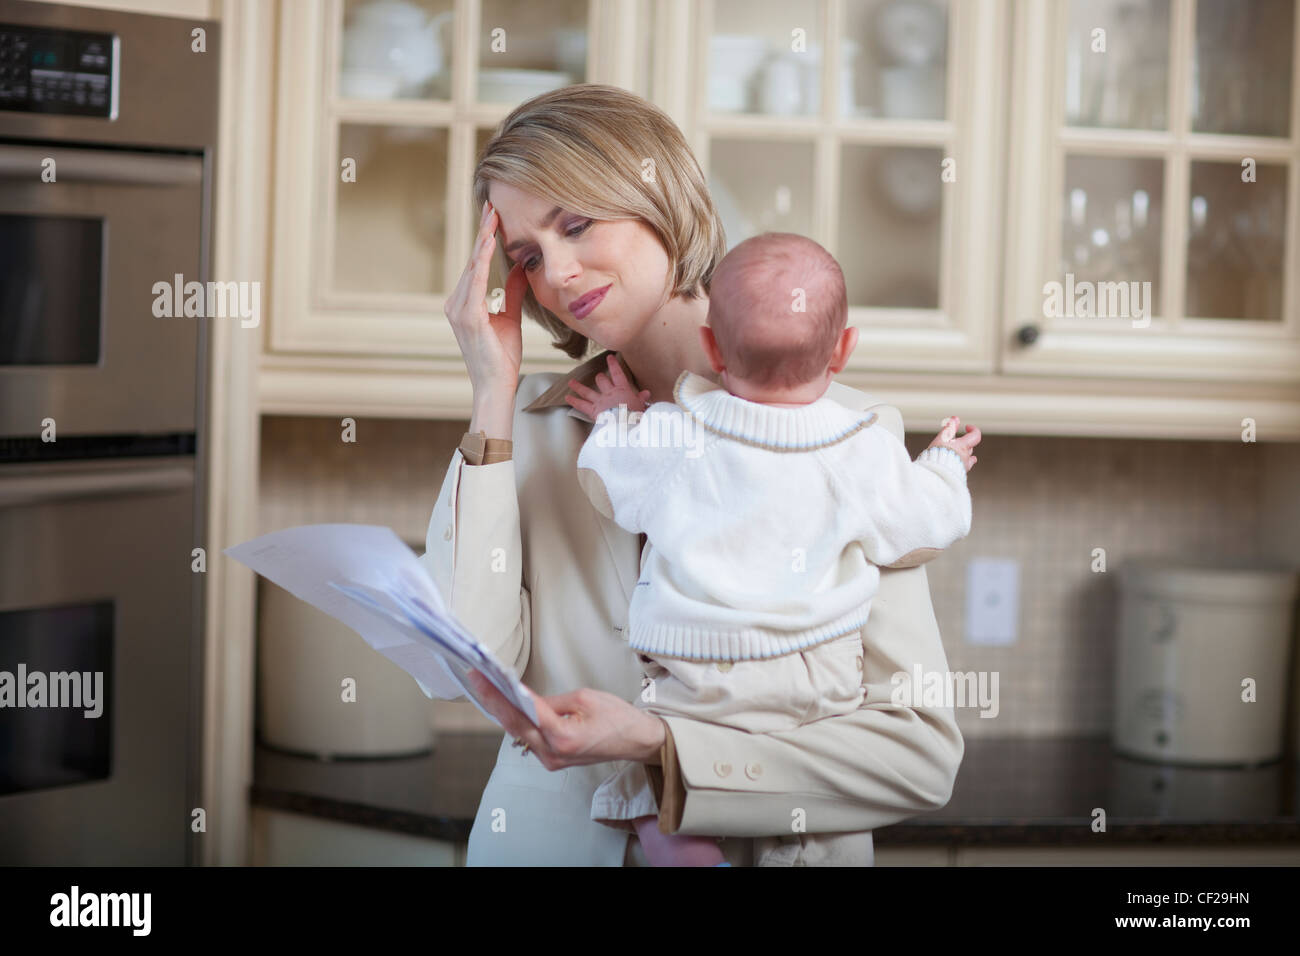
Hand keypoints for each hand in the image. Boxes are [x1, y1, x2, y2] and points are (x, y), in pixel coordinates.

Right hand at [444, 200, 529, 396]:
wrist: (497, 385)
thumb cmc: (502, 357)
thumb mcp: (511, 318)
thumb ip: (512, 293)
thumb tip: (519, 267)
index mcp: (465, 303)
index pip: (475, 265)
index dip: (485, 240)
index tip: (494, 215)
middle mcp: (456, 304)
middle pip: (471, 260)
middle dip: (483, 232)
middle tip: (492, 205)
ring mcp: (458, 310)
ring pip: (471, 267)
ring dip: (482, 241)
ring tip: (492, 217)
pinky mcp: (467, 317)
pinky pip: (475, 283)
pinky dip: (481, 262)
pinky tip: (488, 244)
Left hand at [466, 670, 665, 768]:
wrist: (636, 741)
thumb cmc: (617, 718)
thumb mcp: (584, 698)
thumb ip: (550, 701)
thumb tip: (525, 699)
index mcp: (563, 737)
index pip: (524, 711)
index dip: (500, 692)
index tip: (483, 677)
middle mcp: (553, 754)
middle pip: (514, 725)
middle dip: (494, 700)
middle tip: (477, 678)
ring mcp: (551, 760)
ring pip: (519, 732)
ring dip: (503, 710)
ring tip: (487, 687)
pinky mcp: (553, 760)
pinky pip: (529, 738)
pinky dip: (517, 720)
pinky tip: (507, 704)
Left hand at [565, 353, 651, 419]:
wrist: (626, 426)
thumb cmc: (637, 417)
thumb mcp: (642, 407)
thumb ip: (642, 399)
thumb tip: (646, 393)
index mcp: (623, 390)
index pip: (618, 374)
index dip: (614, 365)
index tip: (610, 357)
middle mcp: (609, 393)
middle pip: (602, 381)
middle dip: (600, 378)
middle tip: (599, 377)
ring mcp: (600, 402)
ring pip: (587, 392)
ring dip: (579, 387)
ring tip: (571, 382)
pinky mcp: (593, 411)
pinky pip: (582, 405)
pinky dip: (574, 401)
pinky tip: (567, 398)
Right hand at [928, 415, 980, 470]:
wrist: (934, 474)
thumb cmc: (937, 456)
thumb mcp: (942, 438)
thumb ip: (949, 428)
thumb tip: (955, 418)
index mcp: (963, 447)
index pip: (976, 436)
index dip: (973, 429)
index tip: (966, 427)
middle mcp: (965, 457)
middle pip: (970, 447)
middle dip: (964, 443)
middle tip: (955, 441)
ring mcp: (963, 467)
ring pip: (967, 458)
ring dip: (962, 454)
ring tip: (955, 453)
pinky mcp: (958, 474)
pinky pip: (962, 467)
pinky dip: (959, 464)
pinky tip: (955, 464)